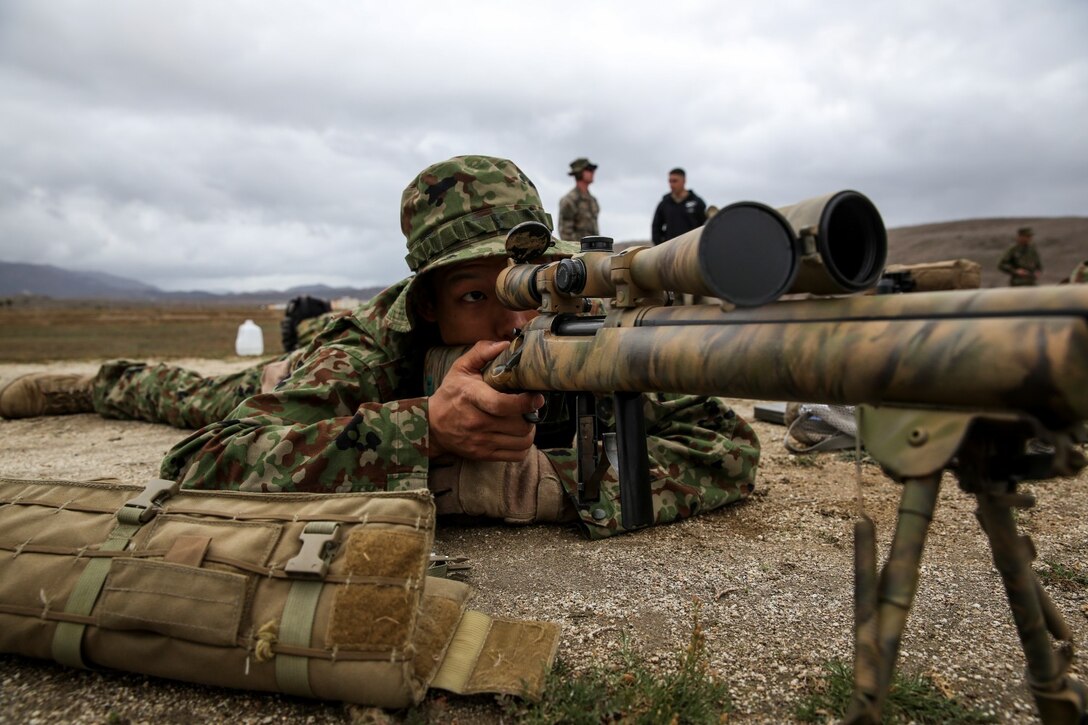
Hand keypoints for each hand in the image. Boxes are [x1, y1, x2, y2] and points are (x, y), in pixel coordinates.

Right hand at [427, 341, 544, 461]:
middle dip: (530, 416)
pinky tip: (518, 435)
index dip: (525, 402)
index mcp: (472, 397)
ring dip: (530, 431)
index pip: (502, 405)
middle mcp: (477, 422)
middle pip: (518, 425)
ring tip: (525, 420)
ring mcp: (481, 441)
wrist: (432, 426)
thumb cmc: (450, 394)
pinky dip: (523, 446)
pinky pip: (516, 456)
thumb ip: (481, 352)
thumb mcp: (460, 368)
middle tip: (530, 408)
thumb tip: (505, 344)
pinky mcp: (484, 454)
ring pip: (521, 442)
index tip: (537, 397)